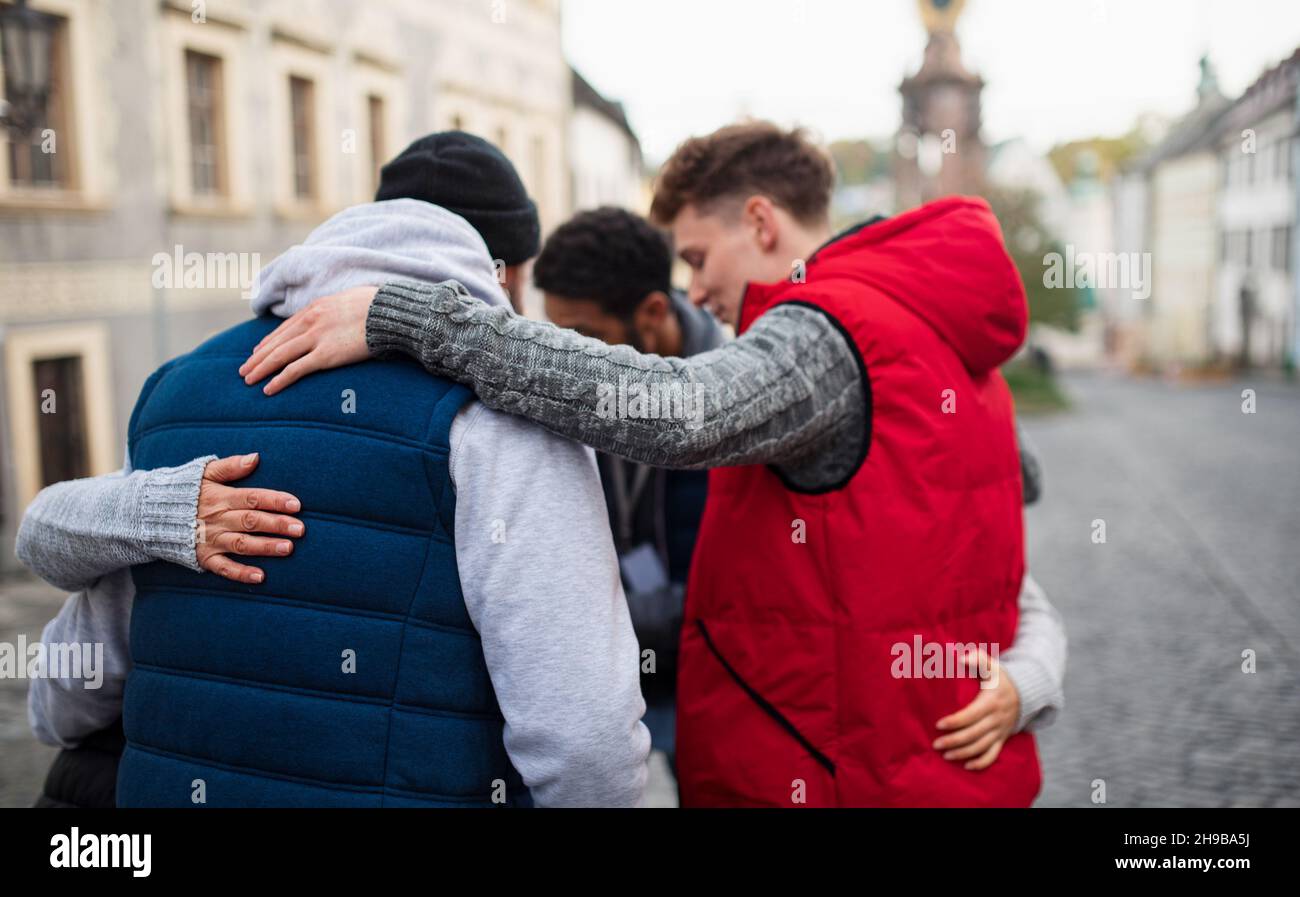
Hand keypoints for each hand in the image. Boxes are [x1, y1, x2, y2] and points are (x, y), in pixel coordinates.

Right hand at [196, 453, 303, 583]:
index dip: (274, 500)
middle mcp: (217, 519)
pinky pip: (223, 568)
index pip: (252, 498)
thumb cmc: (185, 490)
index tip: (296, 504)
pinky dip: (240, 573)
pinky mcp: (203, 557)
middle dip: (277, 525)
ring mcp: (210, 540)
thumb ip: (230, 466)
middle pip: (251, 521)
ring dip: (265, 547)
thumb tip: (255, 457)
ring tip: (288, 548)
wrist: (150, 513)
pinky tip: (260, 577)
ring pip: (241, 544)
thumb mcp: (204, 472)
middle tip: (300, 529)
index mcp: (220, 497)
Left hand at [238, 286, 377, 394]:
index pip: (285, 327)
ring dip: (260, 368)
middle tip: (243, 369)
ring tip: (247, 379)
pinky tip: (268, 389)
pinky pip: (295, 369)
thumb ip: (341, 310)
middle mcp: (310, 321)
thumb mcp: (353, 301)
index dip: (269, 341)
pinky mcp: (326, 355)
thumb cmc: (378, 307)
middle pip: (276, 342)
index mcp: (316, 307)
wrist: (389, 312)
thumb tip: (345, 315)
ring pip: (279, 355)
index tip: (258, 351)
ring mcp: (316, 338)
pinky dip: (279, 379)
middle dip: (257, 357)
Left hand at [932, 648, 1019, 770]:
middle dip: (954, 741)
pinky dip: (981, 763)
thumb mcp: (991, 665)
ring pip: (981, 747)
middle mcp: (996, 719)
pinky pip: (993, 755)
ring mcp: (1000, 731)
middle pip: (974, 735)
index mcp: (991, 702)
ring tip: (945, 755)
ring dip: (963, 753)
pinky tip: (967, 766)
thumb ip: (976, 659)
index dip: (955, 722)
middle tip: (936, 744)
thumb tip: (960, 659)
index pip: (971, 715)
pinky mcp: (1002, 739)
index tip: (938, 724)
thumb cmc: (1000, 678)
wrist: (1025, 692)